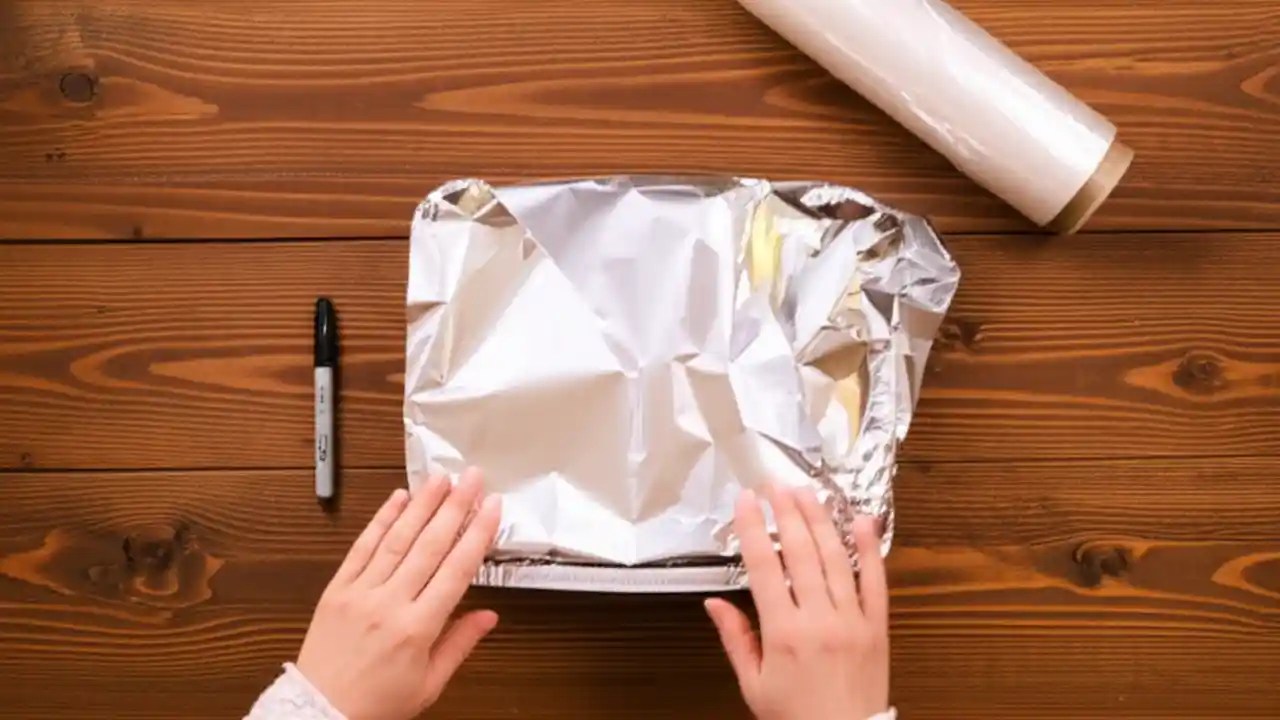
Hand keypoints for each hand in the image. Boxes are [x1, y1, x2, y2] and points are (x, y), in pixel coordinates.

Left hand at [296, 468, 501, 719]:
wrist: (319, 714)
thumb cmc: (376, 705)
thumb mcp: (429, 684)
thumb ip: (460, 644)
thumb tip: (489, 616)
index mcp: (417, 629)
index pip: (456, 570)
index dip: (478, 534)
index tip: (492, 507)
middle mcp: (389, 604)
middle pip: (429, 545)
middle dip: (455, 506)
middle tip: (472, 477)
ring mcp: (360, 593)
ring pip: (397, 538)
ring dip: (421, 504)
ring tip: (441, 478)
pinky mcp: (337, 590)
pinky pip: (362, 547)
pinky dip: (381, 520)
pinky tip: (398, 498)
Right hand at [706, 486, 889, 719]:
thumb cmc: (796, 719)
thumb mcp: (753, 685)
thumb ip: (736, 639)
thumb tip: (715, 604)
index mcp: (783, 633)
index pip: (765, 567)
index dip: (753, 528)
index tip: (746, 501)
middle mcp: (819, 620)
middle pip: (801, 553)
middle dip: (786, 513)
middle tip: (776, 485)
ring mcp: (851, 620)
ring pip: (835, 558)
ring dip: (821, 520)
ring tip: (808, 493)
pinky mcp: (876, 627)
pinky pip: (875, 581)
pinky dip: (870, 549)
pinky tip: (863, 521)